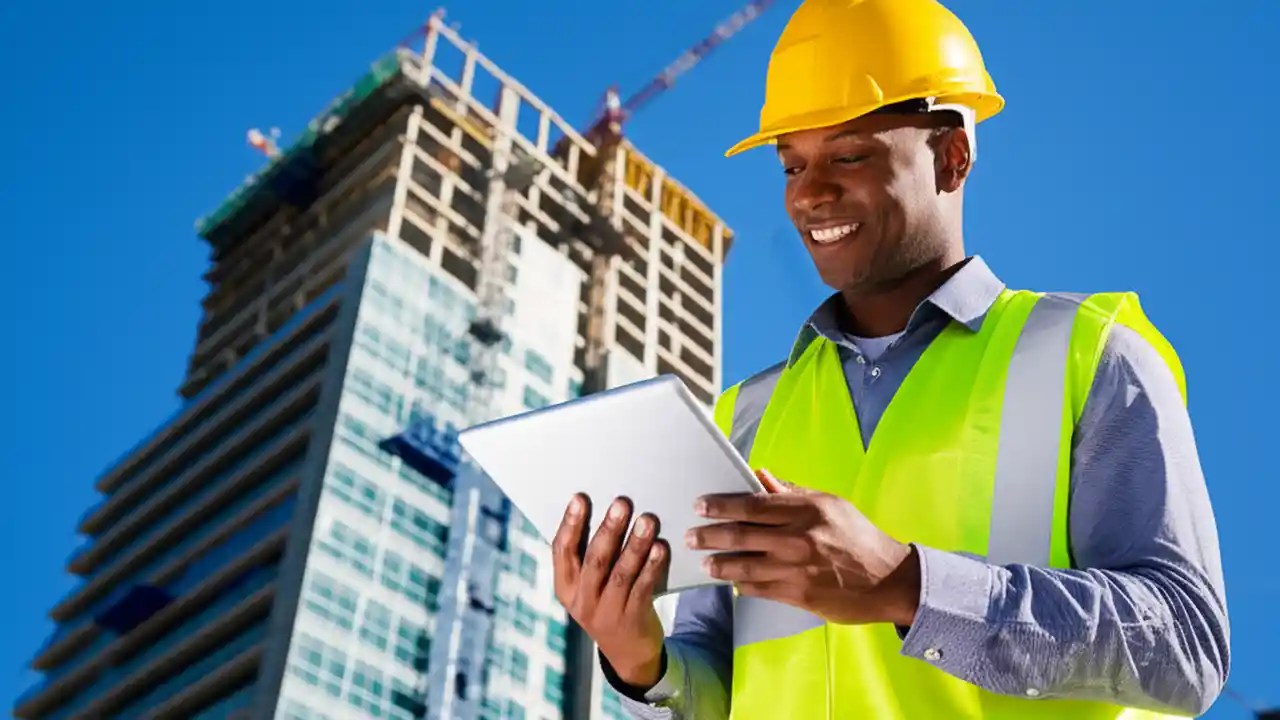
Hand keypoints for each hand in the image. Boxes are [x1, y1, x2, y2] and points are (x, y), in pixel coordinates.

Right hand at [551, 494, 669, 688]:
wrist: (628, 653)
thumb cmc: (607, 603)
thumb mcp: (588, 586)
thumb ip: (590, 556)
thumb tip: (606, 509)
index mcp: (565, 586)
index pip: (562, 551)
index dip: (570, 524)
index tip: (580, 498)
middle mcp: (582, 600)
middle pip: (595, 560)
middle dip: (609, 529)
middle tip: (622, 503)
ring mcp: (606, 612)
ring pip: (621, 573)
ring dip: (635, 545)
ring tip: (647, 520)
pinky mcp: (631, 620)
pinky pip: (642, 589)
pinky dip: (651, 567)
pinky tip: (660, 548)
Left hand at [686, 469, 920, 625]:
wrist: (889, 580)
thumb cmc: (859, 538)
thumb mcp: (831, 505)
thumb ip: (793, 492)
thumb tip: (760, 477)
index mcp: (806, 510)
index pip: (752, 505)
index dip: (721, 505)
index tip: (700, 505)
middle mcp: (798, 538)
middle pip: (741, 535)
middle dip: (709, 535)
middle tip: (691, 535)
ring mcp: (796, 569)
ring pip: (744, 566)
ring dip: (719, 564)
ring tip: (705, 561)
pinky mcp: (798, 595)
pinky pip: (758, 589)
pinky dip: (741, 584)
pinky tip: (732, 580)